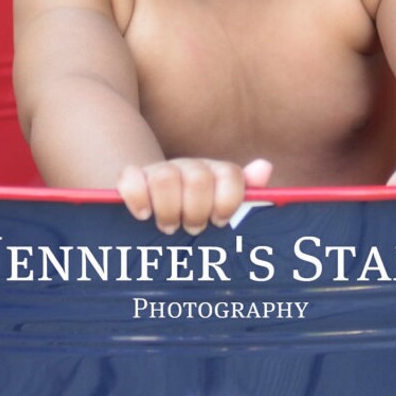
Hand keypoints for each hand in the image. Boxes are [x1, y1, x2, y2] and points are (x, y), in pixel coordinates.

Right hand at [118, 157, 273, 234]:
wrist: (159, 201)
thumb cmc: (201, 213)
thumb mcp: (225, 206)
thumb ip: (248, 191)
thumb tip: (265, 166)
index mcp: (216, 173)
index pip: (229, 175)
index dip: (227, 201)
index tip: (219, 221)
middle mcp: (190, 167)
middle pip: (198, 179)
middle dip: (196, 211)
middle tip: (193, 229)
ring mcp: (160, 170)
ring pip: (164, 178)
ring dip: (168, 210)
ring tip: (169, 228)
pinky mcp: (133, 177)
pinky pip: (130, 178)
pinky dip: (136, 198)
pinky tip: (142, 215)